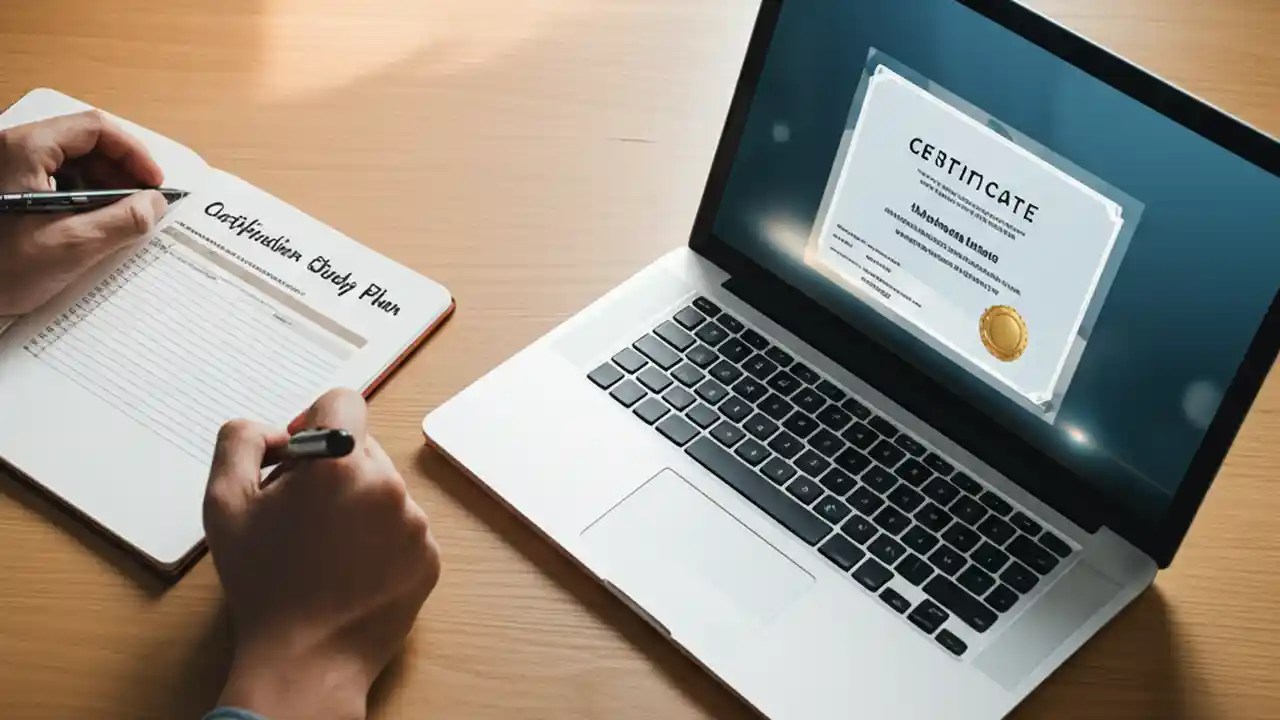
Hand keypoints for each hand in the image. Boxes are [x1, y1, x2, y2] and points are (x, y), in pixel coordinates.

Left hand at [0, 110, 167, 315]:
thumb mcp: (71, 246)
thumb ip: (123, 221)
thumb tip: (154, 204)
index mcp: (25, 149)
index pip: (94, 129)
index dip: (133, 153)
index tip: (153, 184)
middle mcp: (11, 148)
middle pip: (82, 142)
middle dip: (119, 172)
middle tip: (141, 204)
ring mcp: (5, 167)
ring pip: (68, 161)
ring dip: (101, 185)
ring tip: (118, 219)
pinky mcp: (4, 187)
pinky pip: (51, 179)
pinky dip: (78, 196)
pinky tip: (89, 224)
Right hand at [204, 389, 441, 719]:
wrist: (304, 660)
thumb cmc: (262, 583)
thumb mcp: (224, 503)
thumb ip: (240, 441)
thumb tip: (273, 431)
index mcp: (340, 463)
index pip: (342, 402)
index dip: (314, 419)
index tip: (297, 454)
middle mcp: (388, 485)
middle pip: (362, 448)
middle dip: (331, 470)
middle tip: (300, 514)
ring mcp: (415, 523)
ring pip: (383, 490)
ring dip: (356, 505)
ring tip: (323, 549)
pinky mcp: (429, 556)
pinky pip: (402, 529)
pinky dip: (379, 540)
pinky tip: (348, 570)